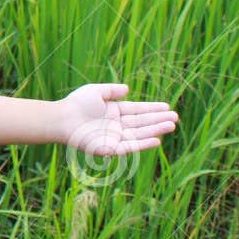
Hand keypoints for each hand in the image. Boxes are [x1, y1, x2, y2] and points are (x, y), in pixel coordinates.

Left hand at [56, 83, 177, 156]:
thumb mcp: (96, 91)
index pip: (137, 111)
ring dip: (155, 130)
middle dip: (158, 120)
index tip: (168, 106)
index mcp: (113, 112)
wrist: (62, 119)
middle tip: (176, 117)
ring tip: (172, 125)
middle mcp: (116, 126)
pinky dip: (143, 144)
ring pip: (139, 134)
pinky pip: (130, 147)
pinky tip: (157, 140)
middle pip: (142, 123)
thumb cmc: (76, 104)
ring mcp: (113, 138)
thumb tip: (128, 89)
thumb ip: (112, 91)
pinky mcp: (110, 149)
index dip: (152, 109)